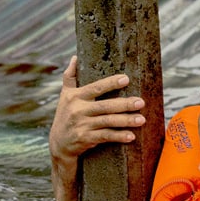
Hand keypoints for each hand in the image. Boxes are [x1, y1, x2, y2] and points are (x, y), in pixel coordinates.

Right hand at [49, 56, 145, 200]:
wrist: (58, 144)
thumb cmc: (65, 115)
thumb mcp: (65, 96)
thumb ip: (70, 77)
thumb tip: (75, 57)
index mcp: (75, 96)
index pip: (95, 88)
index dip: (110, 83)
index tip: (126, 79)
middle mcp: (78, 110)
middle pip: (105, 106)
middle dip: (124, 104)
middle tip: (141, 102)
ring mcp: (81, 125)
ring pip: (107, 122)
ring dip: (125, 121)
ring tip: (142, 120)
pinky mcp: (85, 139)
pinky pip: (105, 137)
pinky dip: (118, 136)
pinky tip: (131, 136)